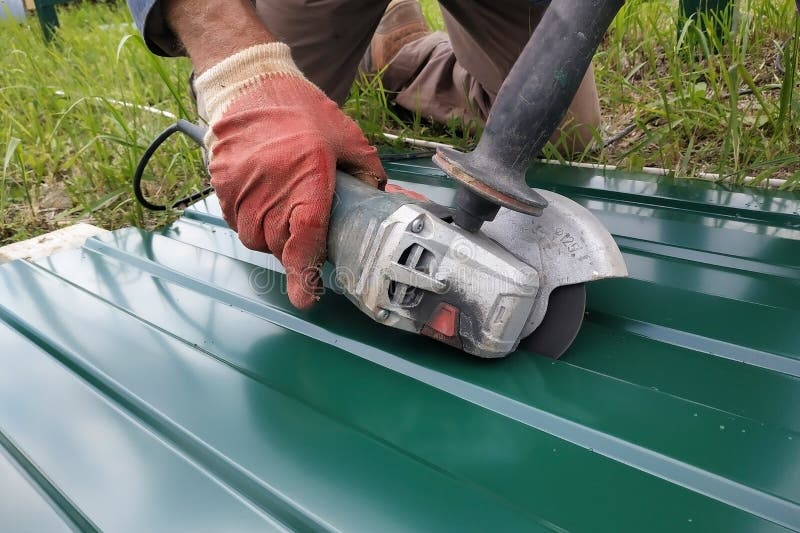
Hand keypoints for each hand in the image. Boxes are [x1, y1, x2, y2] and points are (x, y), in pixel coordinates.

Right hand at [194, 44, 385, 308]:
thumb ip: (368, 172)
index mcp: (308, 178)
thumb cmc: (301, 111)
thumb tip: (387, 199)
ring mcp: (241, 190)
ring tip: (285, 212)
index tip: (306, 298)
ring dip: (273, 237)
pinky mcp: (222, 187)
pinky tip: (265, 201)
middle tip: (308, 235)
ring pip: (256, 239)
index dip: (304, 273)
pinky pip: (237, 222)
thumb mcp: (347, 136)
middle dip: (296, 251)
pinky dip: (252, 222)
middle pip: (280, 246)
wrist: (250, 86)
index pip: (304, 237)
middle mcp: (270, 190)